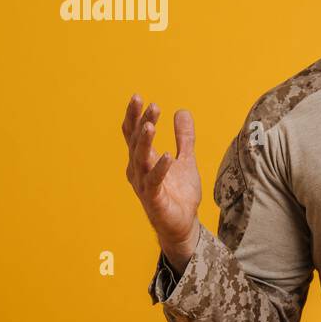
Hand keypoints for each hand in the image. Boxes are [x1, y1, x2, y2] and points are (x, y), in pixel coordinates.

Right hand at [122, 94, 201, 268]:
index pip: (134, 134)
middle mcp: (138, 170)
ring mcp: (144, 185)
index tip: (138, 97)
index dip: (135, 116)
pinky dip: (159, 168)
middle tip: (150, 105)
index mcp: (143, 159)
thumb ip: (185, 138)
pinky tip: (167, 155)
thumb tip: (182, 111)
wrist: (183, 224)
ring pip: (140, 160)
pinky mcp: (154, 199)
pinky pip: (154, 181)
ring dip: (145, 142)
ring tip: (151, 126)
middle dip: (141, 123)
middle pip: (135, 142)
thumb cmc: (179, 193)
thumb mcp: (186, 160)